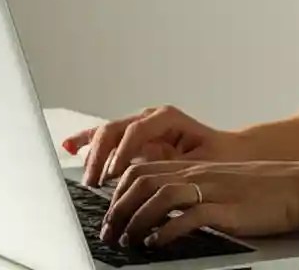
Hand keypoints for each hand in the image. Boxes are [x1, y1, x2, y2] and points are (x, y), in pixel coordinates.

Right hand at [61, 105, 246, 186]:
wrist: (229, 151)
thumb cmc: (219, 156)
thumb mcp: (199, 162)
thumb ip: (172, 165)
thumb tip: (148, 172)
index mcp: (167, 117)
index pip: (136, 130)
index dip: (122, 153)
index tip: (113, 176)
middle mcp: (150, 117)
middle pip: (115, 129)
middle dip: (101, 155)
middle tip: (94, 182)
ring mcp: (140, 124)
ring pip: (107, 132)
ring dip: (92, 152)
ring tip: (85, 176)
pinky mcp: (134, 137)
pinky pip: (107, 137)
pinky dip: (88, 141)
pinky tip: (69, 146)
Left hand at [100, 160, 298, 248]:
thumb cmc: (262, 188)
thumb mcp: (219, 182)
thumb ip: (191, 190)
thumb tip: (161, 210)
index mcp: (193, 166)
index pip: (140, 169)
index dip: (117, 191)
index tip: (108, 213)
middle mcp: (197, 174)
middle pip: (142, 182)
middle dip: (117, 208)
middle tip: (109, 232)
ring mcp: (211, 189)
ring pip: (159, 197)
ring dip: (136, 220)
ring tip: (128, 240)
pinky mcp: (227, 209)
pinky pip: (189, 217)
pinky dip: (167, 230)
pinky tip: (157, 243)